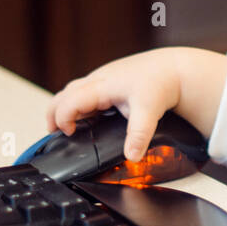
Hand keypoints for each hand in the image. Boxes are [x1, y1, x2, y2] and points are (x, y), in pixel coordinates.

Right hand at [45, 48, 184, 161]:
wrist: (172, 68)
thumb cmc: (160, 83)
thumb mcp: (149, 111)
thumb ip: (138, 135)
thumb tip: (132, 157)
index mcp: (102, 85)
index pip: (70, 101)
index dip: (62, 118)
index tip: (69, 134)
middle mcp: (98, 79)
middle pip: (64, 94)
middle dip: (54, 113)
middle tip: (53, 132)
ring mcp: (102, 78)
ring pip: (74, 91)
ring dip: (66, 108)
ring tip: (65, 127)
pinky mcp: (108, 81)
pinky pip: (85, 91)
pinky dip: (79, 104)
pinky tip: (86, 118)